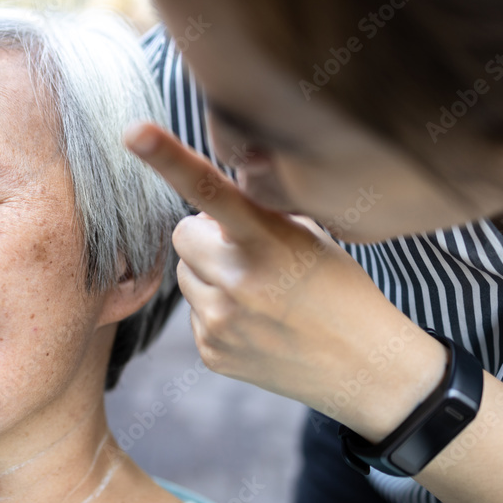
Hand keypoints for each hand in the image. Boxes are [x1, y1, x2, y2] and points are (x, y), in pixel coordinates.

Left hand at [124, 123, 446, 439]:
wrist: (367, 369)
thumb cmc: (342, 290)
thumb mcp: (312, 238)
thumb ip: (261, 213)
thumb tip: (212, 202)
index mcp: (269, 242)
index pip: (212, 192)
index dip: (170, 159)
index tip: (135, 133)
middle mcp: (238, 283)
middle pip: (183, 235)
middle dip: (207, 238)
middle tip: (248, 251)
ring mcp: (220, 323)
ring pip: (184, 275)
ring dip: (211, 275)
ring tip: (259, 292)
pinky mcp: (212, 353)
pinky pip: (194, 314)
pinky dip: (217, 312)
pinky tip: (257, 323)